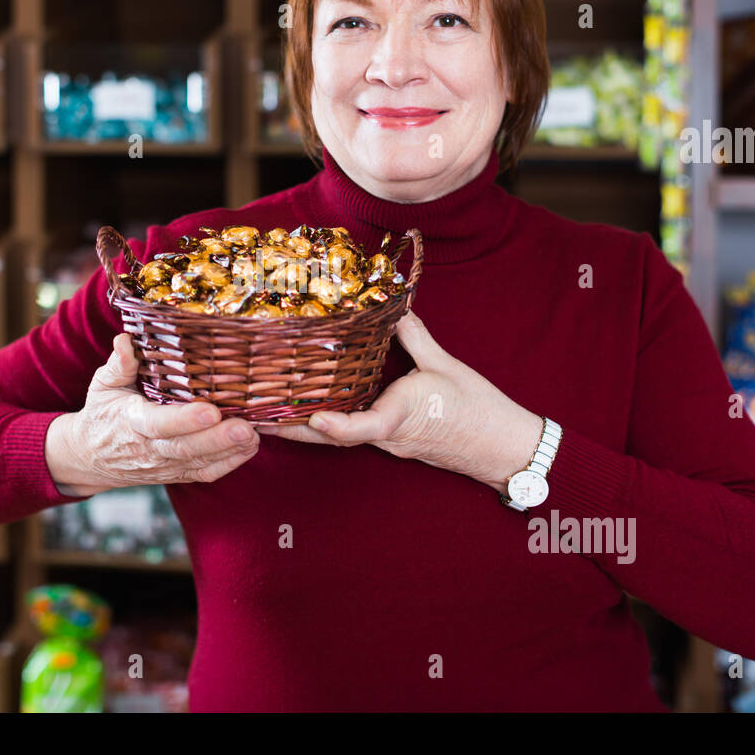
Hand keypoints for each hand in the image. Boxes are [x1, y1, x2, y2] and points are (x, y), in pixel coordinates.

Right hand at [45, 333, 259, 495]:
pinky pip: (205, 473)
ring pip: (199, 463)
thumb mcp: (103, 385)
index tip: (210, 410)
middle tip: (246, 427)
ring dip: (229, 451)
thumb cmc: (103, 414)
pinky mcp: (177, 474)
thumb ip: (119, 364)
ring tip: (254, 434)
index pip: (159, 424)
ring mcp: (164, 465)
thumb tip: (126, 340)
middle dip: (217, 439)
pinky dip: (230, 463)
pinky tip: (250, 447)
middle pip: (185, 448)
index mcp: (131, 422)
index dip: (185, 420)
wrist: (92, 457)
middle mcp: (149, 449)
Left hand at [258, 311, 543, 491]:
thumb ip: (413, 336)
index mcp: (400, 416)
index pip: (362, 427)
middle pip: (331, 437)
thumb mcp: (445, 364)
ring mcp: (387, 443)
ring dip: (302, 428)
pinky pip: (352, 434)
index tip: (312, 417)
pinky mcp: (392, 442)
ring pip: (337, 438)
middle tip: (251, 418)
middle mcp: (387, 435)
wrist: (503, 447)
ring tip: (264, 413)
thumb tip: (392, 308)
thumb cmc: (478, 408)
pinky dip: (325, 424)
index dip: (334, 425)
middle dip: (290, 430)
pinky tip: (305, 410)